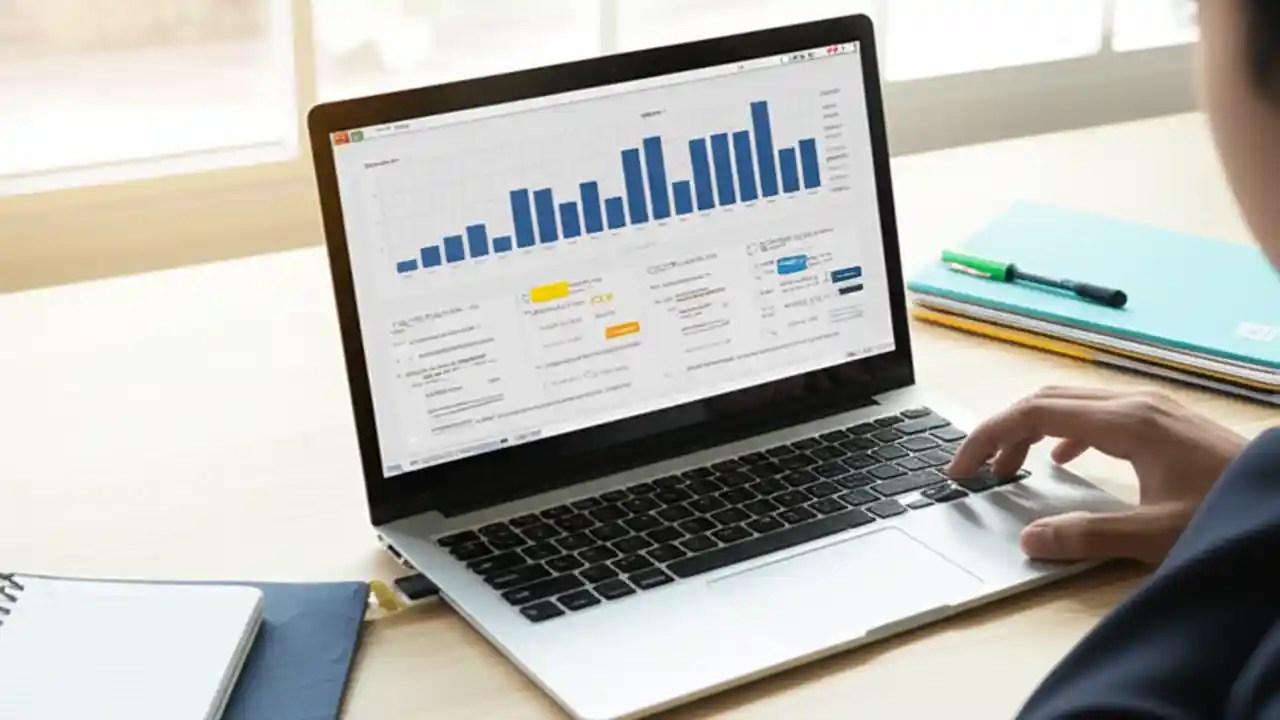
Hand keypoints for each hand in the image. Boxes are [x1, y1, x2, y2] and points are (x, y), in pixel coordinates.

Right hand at [948, 387, 1246, 563]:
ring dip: (1030, 430)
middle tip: (975, 469)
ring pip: (1069, 404)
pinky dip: (1063, 432)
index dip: (989, 438)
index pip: (1034, 413)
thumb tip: (1029, 539)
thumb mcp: (1155, 536)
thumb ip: (1086, 536)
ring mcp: (1151, 408)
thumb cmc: (1230, 514)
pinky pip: (1095, 414)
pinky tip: (1062, 460)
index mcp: (1126, 422)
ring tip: (1010, 468)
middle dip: (1001, 432)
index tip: (962, 468)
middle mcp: (1134, 404)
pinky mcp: (1163, 421)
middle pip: (1045, 400)